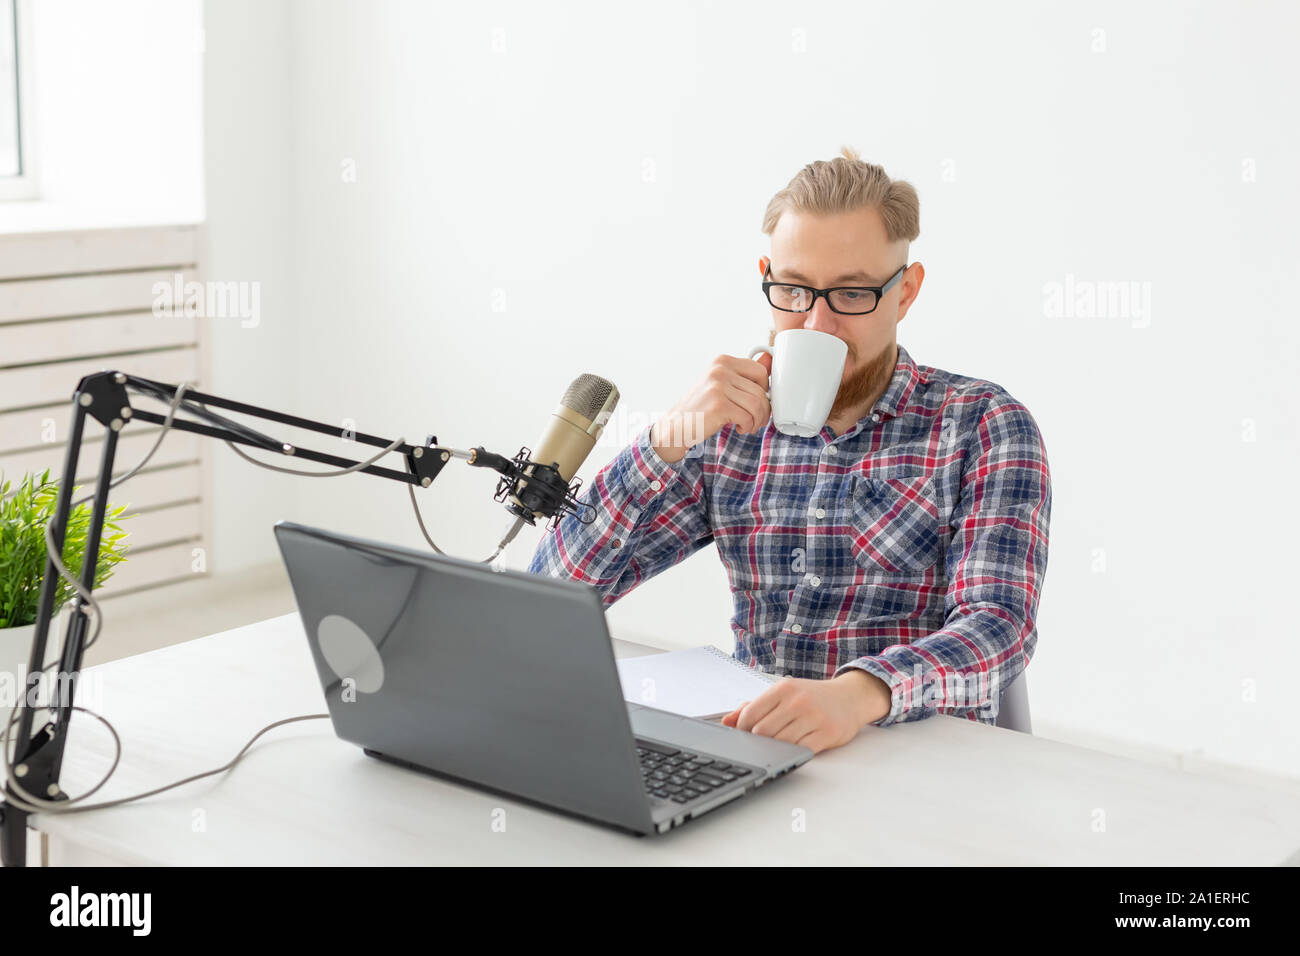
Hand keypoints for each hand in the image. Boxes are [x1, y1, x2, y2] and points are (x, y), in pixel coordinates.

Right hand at [650, 352, 772, 463]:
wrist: (676, 426)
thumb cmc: (700, 407)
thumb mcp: (722, 385)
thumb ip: (744, 374)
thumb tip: (768, 359)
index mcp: (722, 361)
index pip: (759, 371)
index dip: (764, 389)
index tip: (758, 401)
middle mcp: (720, 370)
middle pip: (760, 390)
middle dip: (763, 410)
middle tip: (756, 420)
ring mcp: (718, 387)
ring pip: (756, 404)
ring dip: (757, 420)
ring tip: (748, 425)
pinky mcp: (719, 405)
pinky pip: (747, 417)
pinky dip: (747, 426)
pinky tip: (738, 428)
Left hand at [720, 670, 890, 753]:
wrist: (850, 697)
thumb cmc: (812, 696)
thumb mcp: (784, 693)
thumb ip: (754, 706)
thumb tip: (727, 721)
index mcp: (783, 688)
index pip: (750, 714)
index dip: (742, 730)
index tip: (744, 736)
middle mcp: (797, 701)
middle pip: (762, 731)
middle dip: (757, 742)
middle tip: (760, 746)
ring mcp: (813, 717)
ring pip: (780, 743)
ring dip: (774, 750)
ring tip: (776, 748)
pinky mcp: (827, 734)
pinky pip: (800, 750)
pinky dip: (792, 754)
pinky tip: (792, 750)